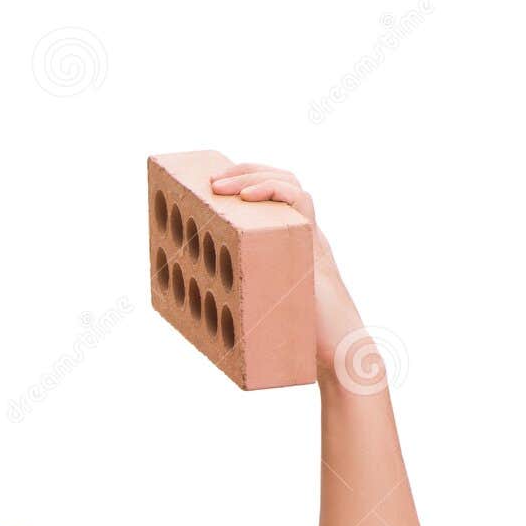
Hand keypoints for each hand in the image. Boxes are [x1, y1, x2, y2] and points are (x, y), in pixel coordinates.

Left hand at [209, 163, 364, 379]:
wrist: (336, 354)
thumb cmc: (298, 342)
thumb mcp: (258, 312)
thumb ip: (237, 299)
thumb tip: (189, 307)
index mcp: (290, 246)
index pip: (274, 197)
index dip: (247, 183)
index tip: (216, 186)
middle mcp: (303, 235)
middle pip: (281, 181)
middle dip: (245, 172)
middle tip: (213, 180)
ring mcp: (310, 237)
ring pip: (290, 183)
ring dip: (253, 176)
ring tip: (221, 185)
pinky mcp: (314, 246)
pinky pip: (299, 201)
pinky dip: (273, 190)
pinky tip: (246, 197)